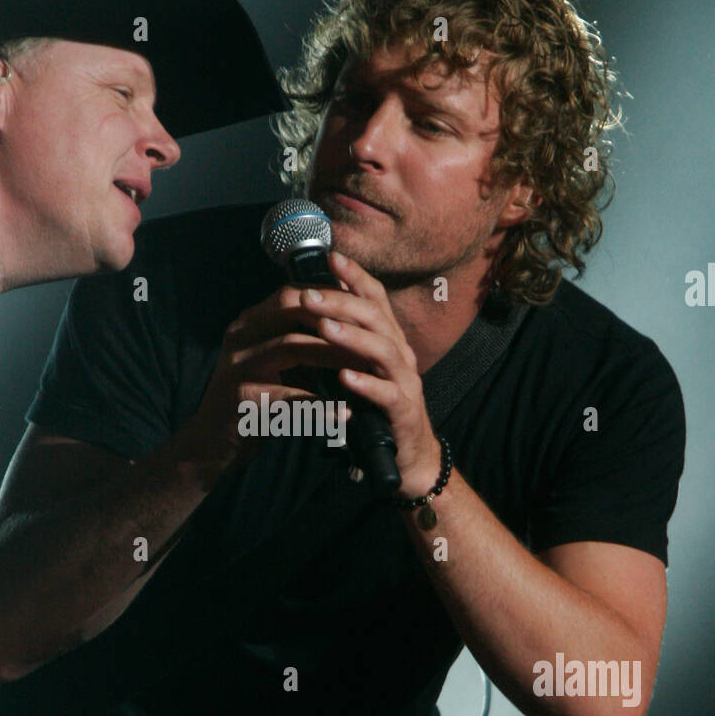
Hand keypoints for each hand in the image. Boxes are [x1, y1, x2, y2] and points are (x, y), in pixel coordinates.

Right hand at [184, 284, 355, 478]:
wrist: (212, 442)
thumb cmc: (253, 399)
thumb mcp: (270, 361)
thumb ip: (297, 339)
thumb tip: (348, 324)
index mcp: (249, 323)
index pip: (292, 293)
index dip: (330, 297)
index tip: (364, 311)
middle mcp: (240, 336)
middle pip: (292, 308)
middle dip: (335, 319)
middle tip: (371, 336)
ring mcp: (238, 365)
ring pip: (291, 346)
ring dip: (332, 355)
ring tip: (365, 368)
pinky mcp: (242, 399)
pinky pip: (289, 398)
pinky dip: (320, 406)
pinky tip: (344, 414)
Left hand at [294, 251, 442, 496]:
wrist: (407, 459)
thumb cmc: (377, 409)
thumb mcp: (361, 367)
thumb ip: (347, 338)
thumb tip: (319, 303)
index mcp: (389, 339)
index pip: (375, 298)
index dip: (355, 275)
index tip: (330, 256)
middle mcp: (401, 355)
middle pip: (376, 317)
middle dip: (342, 302)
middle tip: (307, 294)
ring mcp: (405, 383)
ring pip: (383, 350)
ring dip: (352, 337)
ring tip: (323, 328)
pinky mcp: (404, 414)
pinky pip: (387, 395)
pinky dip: (366, 385)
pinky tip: (344, 378)